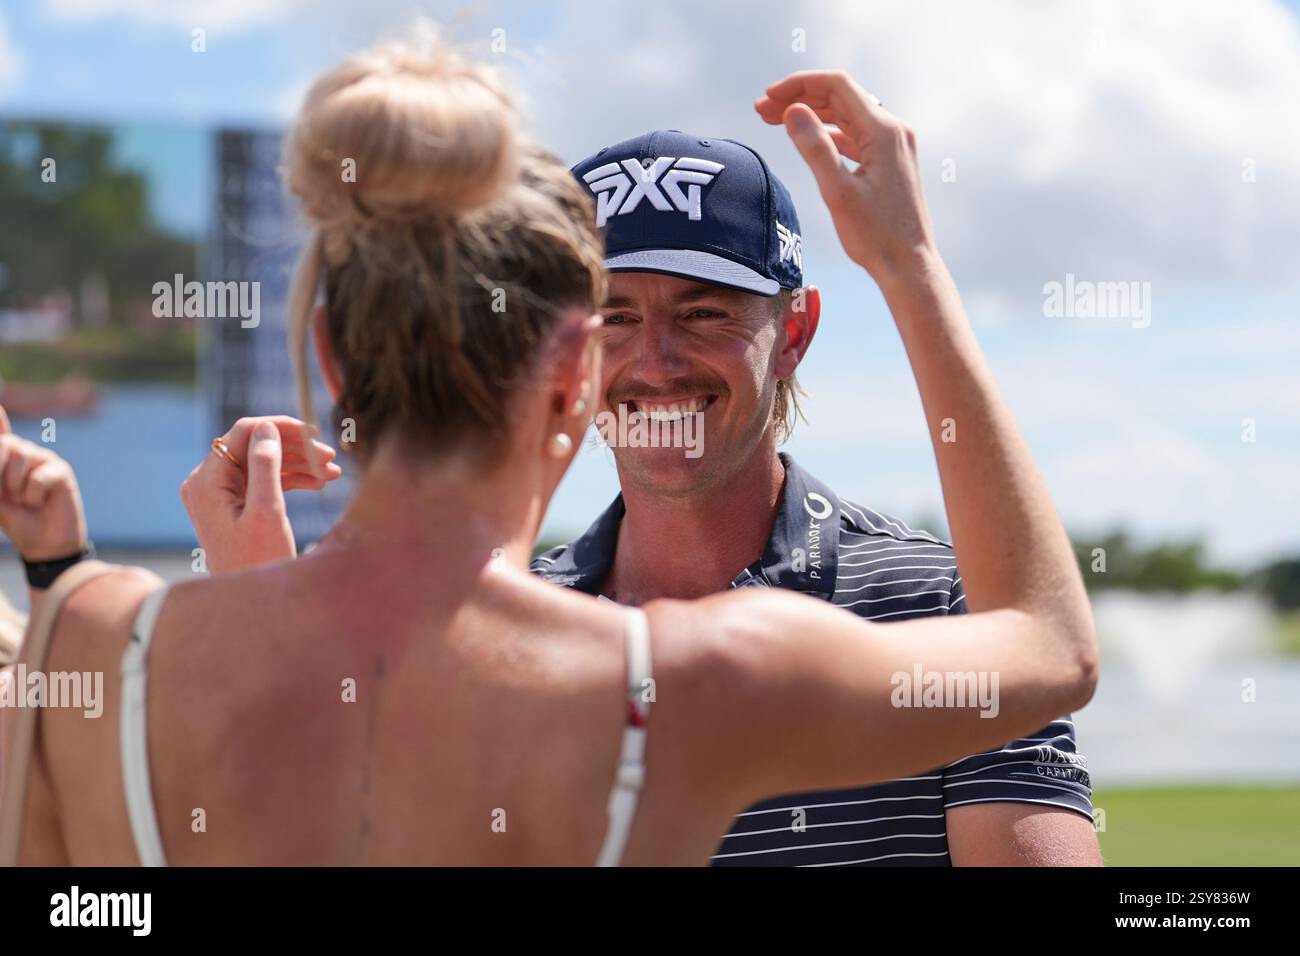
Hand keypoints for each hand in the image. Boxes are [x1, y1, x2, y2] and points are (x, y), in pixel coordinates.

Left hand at [0, 405, 87, 561]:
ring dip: (15, 487)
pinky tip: (39, 502)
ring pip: (21, 457)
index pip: (0, 432)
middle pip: (5, 443)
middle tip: (4, 494)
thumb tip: (2, 447)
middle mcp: (25, 453)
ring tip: (25, 501)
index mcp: (6, 458)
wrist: (44, 544)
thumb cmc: (17, 521)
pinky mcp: (60, 471)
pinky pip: (39, 476)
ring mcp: (44, 459)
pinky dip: (33, 495)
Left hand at [180, 416, 341, 573]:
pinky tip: (319, 483)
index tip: (314, 433)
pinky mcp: (231, 506)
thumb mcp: (266, 511)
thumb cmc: (258, 563)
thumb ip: (265, 465)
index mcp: (207, 481)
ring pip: (261, 463)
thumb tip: (267, 428)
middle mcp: (206, 483)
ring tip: (332, 473)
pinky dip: (289, 479)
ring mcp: (217, 495)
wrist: (250, 606)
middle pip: (254, 446)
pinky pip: (261, 481)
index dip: (280, 428)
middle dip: (294, 448)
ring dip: (297, 464)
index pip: (243, 433)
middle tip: (330, 456)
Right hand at [755, 70, 938, 280]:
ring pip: (845, 115)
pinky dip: (827, 131)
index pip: (836, 86)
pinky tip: (806, 138)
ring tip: (775, 121)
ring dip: (811, 114)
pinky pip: (853, 134)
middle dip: (799, 98)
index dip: (798, 85)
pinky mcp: (889, 160)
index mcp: (883, 131)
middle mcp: (892, 130)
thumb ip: (814, 148)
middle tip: (762, 111)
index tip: (769, 97)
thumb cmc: (876, 236)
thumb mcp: (837, 192)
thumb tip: (792, 111)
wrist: (908, 264)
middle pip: (839, 97)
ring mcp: (893, 144)